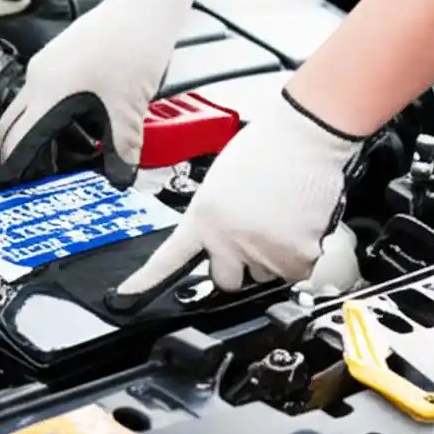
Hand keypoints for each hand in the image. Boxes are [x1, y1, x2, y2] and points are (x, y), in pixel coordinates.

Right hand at [0, 0, 198, 173]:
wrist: (145, 5)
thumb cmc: (134, 45)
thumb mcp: (130, 108)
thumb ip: (122, 148)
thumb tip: (121, 177)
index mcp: (48, 93)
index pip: (17, 141)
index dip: (13, 168)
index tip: (11, 188)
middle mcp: (39, 77)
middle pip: (9, 125)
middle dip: (13, 153)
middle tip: (27, 178)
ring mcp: (46, 65)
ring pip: (25, 108)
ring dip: (32, 133)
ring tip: (53, 156)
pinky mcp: (59, 57)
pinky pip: (40, 93)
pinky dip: (46, 114)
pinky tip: (72, 124)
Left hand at [116, 90, 365, 293]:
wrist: (307, 137)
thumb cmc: (268, 148)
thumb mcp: (221, 181)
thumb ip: (214, 214)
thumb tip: (220, 232)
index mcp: (203, 217)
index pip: (168, 258)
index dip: (145, 281)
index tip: (126, 296)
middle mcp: (227, 240)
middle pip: (225, 280)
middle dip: (237, 265)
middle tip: (253, 236)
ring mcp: (261, 252)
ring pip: (263, 276)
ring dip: (271, 258)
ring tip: (280, 220)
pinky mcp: (294, 259)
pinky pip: (294, 273)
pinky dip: (299, 256)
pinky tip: (298, 225)